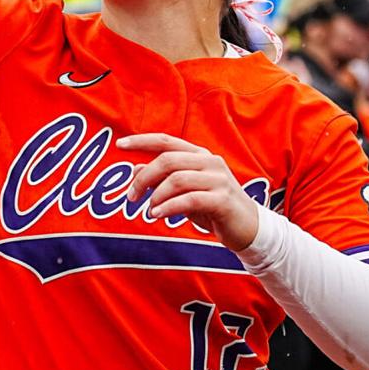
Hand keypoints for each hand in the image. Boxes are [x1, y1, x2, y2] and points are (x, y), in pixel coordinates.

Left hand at [117, 133, 259, 251]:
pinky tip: (158, 215)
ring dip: (156, 196)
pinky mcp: (222, 199)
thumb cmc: (214, 208)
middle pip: (168, 160)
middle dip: (144, 178)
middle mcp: (210, 162)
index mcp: (200, 155)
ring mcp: (218, 179)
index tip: (119, 144)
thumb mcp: (185, 192)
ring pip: (177, 179)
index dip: (142, 141)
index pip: (166, 141)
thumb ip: (163, 180)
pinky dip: (169, 207)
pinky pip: (189, 200)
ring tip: (149, 211)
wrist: (249, 228)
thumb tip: (134, 170)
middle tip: (131, 197)